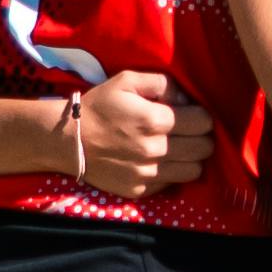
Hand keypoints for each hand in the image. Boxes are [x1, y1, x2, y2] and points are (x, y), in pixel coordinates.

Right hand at [58, 68, 197, 198]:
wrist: (67, 141)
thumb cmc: (99, 106)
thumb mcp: (127, 81)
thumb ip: (162, 83)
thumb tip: (185, 99)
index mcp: (155, 120)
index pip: (204, 122)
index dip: (202, 116)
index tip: (192, 114)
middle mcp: (156, 150)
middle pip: (204, 148)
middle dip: (202, 137)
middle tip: (189, 132)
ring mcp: (148, 173)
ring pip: (194, 170)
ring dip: (192, 158)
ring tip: (179, 148)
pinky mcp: (141, 190)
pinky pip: (172, 183)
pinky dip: (171, 172)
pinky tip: (159, 161)